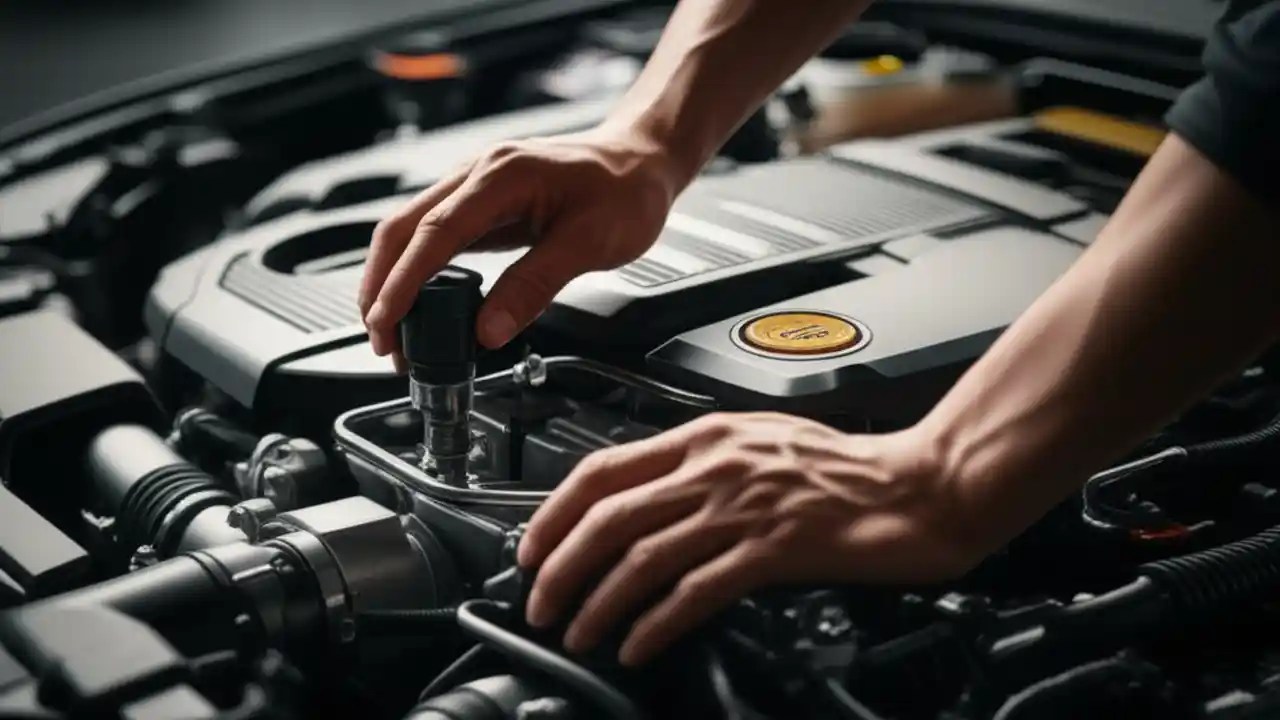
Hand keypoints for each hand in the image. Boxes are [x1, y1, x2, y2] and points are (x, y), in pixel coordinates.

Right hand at [359, 126, 684, 361]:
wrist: (641, 161)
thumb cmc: (624, 191)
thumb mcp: (588, 244)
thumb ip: (534, 286)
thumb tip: (487, 329)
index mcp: (501, 176)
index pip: (433, 232)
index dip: (403, 282)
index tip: (386, 321)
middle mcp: (477, 174)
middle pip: (402, 228)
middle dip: (380, 284)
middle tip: (379, 338)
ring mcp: (474, 186)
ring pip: (410, 230)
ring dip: (391, 278)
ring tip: (389, 329)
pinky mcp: (480, 204)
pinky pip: (433, 236)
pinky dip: (415, 270)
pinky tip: (414, 301)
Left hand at [516, 412, 983, 666]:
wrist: (918, 487)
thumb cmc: (846, 468)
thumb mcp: (760, 442)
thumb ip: (701, 462)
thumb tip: (645, 496)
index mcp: (705, 437)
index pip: (602, 469)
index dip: (554, 513)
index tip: (532, 548)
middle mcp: (715, 466)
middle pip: (609, 518)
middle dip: (561, 568)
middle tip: (541, 603)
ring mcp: (743, 507)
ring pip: (642, 558)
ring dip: (597, 604)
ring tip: (578, 633)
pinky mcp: (773, 549)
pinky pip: (695, 591)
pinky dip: (655, 623)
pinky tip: (637, 645)